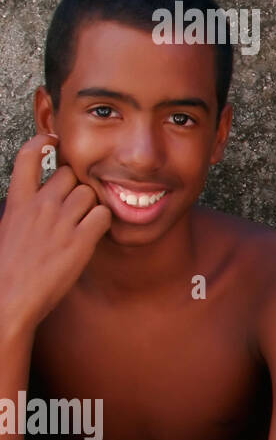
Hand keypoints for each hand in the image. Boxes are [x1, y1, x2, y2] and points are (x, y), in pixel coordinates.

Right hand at [0, 134, 111, 338]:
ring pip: (90, 193)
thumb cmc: (8, 268)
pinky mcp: (80, 239)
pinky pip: (103, 215)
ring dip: (90, 206)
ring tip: (80, 226)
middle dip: (75, 187)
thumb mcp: (9, 228)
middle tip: (72, 208)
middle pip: (70, 174)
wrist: (9, 299)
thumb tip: (41, 200)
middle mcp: (39, 206)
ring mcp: (60, 221)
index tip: (53, 140)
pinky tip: (91, 236)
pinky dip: (101, 224)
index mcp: (17, 202)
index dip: (44, 143)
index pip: (29, 156)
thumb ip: (26, 210)